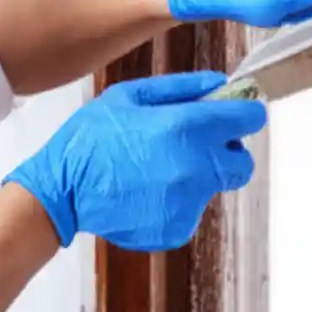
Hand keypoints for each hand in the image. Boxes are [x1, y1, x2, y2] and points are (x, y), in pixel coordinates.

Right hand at [5, 72, 266, 251]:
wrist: (61, 191)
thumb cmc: (90, 139)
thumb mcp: (128, 97)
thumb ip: (180, 87)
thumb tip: (220, 83)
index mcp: (186, 128)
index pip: (250, 118)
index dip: (244, 113)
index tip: (234, 114)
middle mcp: (195, 168)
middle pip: (243, 163)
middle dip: (226, 152)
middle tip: (192, 146)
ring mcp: (188, 203)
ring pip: (213, 187)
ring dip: (195, 177)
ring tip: (152, 171)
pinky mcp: (178, 228)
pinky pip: (191, 211)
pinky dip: (175, 202)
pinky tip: (144, 192)